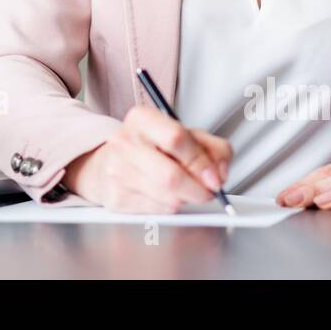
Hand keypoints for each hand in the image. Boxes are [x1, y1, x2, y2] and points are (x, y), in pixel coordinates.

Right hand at [63, 104, 231, 213]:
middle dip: (198, 190)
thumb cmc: (153, 148)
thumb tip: (220, 173)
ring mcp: (118, 171)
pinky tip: (166, 196)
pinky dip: (170, 207)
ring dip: (186, 199)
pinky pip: (157, 211)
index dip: (202, 162)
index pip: (177, 138)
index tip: (215, 177)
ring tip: (186, 191)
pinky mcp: (117, 197)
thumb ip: (213, 148)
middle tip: (208, 192)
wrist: (110, 163)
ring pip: (167, 197)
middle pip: (171, 175)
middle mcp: (125, 142)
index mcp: (142, 119)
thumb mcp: (185, 135)